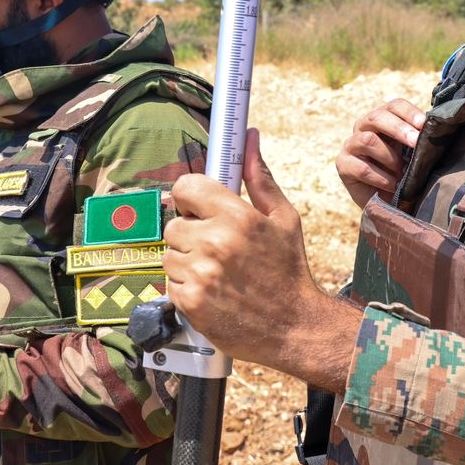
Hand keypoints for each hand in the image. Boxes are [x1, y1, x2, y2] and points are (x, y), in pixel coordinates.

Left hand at [164, 129, 360, 392]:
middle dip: (191, 233)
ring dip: (186, 262)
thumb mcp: (283, 218)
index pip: (186, 187)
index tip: (199, 208)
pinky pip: (170, 283)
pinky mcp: (190, 302)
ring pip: (169, 254)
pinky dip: (186, 288)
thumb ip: (259, 177)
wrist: (294, 327)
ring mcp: (200, 273)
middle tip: (216, 248)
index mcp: (237, 216)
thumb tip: (249, 137)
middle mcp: (214, 242)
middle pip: (174, 223)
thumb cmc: (289, 270)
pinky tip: (213, 292)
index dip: (190, 197)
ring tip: (216, 272)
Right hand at [335, 98, 424, 208]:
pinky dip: (382, 177)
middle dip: (399, 129)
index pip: (394, 106)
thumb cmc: (402, 173)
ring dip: (390, 157)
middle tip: (416, 143)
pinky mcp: (343, 165)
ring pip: (368, 140)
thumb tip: (436, 128)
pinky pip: (363, 168)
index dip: (409, 113)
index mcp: (382, 119)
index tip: (424, 125)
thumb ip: (418, 140)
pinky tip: (394, 185)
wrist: (386, 202)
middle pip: (376, 117)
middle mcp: (363, 127)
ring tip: (403, 172)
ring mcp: (350, 145)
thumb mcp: (412, 153)